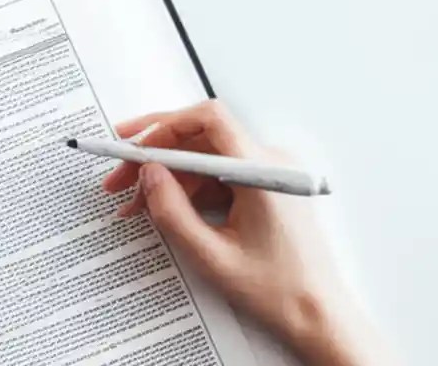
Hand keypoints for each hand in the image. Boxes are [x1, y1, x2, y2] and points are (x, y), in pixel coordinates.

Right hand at [102, 100, 384, 365]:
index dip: (163, 124)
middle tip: (120, 177)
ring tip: (135, 203)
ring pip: (204, 160)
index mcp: (262, 171)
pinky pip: (217, 178)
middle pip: (200, 139)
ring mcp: (267, 176)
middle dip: (155, 156)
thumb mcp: (211, 255)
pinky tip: (164, 210)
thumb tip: (148, 173)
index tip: (130, 140)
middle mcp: (268, 164)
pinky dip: (187, 190)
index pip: (208, 121)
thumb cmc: (278, 290)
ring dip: (167, 177)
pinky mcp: (263, 190)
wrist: (318, 315)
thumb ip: (172, 211)